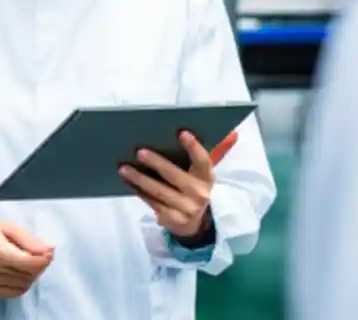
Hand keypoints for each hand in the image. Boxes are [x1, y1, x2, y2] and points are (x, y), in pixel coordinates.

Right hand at [0, 217, 54, 298]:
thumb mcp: (7, 226)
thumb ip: (29, 240)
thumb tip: (48, 249)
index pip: (28, 263)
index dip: (44, 259)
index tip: (49, 251)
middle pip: (28, 274)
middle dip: (40, 265)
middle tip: (40, 253)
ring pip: (24, 284)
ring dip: (33, 274)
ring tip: (29, 261)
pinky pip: (15, 292)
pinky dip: (23, 283)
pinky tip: (21, 272)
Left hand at [119, 130, 238, 240]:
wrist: (196, 224)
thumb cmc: (195, 188)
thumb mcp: (204, 173)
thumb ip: (216, 152)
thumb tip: (233, 133)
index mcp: (208, 178)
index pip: (204, 161)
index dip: (194, 147)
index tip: (182, 132)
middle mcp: (200, 194)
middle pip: (176, 176)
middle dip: (157, 163)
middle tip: (140, 152)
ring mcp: (186, 209)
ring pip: (159, 192)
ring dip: (140, 179)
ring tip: (124, 168)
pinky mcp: (173, 220)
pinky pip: (152, 203)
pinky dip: (139, 192)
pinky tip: (128, 183)